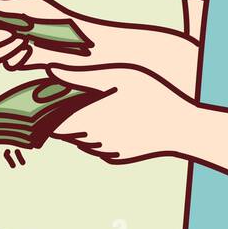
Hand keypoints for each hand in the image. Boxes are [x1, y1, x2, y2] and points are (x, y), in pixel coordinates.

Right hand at [0, 0, 93, 70]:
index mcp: (0, 14)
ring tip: (24, 40)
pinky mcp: (18, 62)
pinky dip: (16, 57)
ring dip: (4, 47)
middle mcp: (0, 31)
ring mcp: (8, 48)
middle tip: (8, 32)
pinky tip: (29, 51)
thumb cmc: (57, 19)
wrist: (77, 43)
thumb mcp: (33, 6)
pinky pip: (5, 64)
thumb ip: (8, 5)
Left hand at [49, 64, 197, 163]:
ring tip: (98, 105)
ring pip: (82, 139)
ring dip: (82, 126)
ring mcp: (105, 152)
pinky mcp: (118, 158)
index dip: (45, 110)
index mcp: (87, 120)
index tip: (50, 97)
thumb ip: (80, 75)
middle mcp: (91, 141)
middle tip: (76, 96)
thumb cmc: (152, 96)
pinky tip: (115, 119)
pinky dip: (100, 135)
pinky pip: (100, 146)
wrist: (182, 128)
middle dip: (65, 115)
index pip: (50, 122)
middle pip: (65, 131)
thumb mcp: (117, 76)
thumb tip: (51, 71)